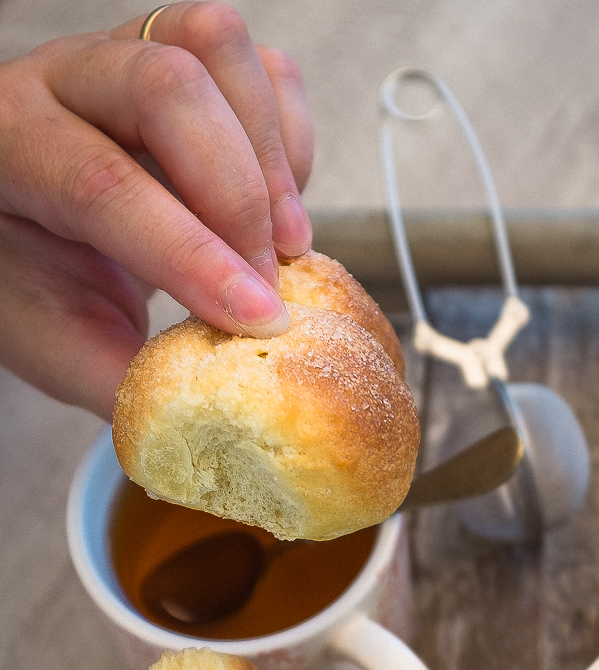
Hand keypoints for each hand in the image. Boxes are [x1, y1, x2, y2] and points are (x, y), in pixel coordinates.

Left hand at [0, 1, 313, 418]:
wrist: (35, 237)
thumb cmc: (34, 286)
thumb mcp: (61, 348)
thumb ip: (129, 382)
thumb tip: (216, 416)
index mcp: (9, 148)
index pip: (103, 184)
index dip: (191, 254)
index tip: (256, 318)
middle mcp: (67, 81)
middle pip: (168, 85)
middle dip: (240, 193)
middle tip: (271, 282)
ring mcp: (130, 57)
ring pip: (217, 46)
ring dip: (272, 152)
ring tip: (286, 242)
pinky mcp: (190, 63)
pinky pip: (263, 68)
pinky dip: (291, 138)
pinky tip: (280, 207)